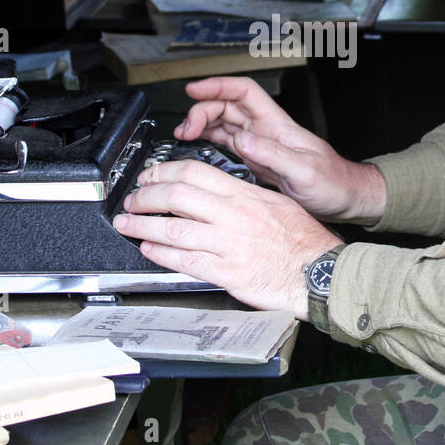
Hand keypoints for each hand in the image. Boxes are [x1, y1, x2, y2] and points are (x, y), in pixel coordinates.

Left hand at [112, 159, 337, 319]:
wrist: (317, 271)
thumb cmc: (302, 240)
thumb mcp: (275, 202)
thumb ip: (242, 195)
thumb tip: (215, 191)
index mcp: (244, 195)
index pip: (193, 172)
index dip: (163, 171)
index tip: (150, 176)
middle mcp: (232, 216)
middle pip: (176, 196)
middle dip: (145, 196)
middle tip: (133, 199)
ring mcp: (228, 245)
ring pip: (174, 229)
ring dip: (143, 225)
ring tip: (128, 224)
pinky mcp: (226, 272)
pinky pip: (185, 261)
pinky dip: (162, 254)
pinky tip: (149, 249)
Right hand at [174, 76, 385, 222]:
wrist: (343, 199)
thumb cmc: (333, 183)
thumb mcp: (305, 171)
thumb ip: (273, 155)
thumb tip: (242, 140)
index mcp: (277, 125)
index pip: (243, 92)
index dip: (218, 85)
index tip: (194, 89)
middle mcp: (266, 130)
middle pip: (227, 106)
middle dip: (202, 109)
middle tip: (186, 129)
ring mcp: (259, 143)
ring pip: (223, 123)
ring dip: (201, 124)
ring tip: (184, 135)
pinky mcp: (256, 159)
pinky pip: (225, 142)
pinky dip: (207, 140)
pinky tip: (196, 145)